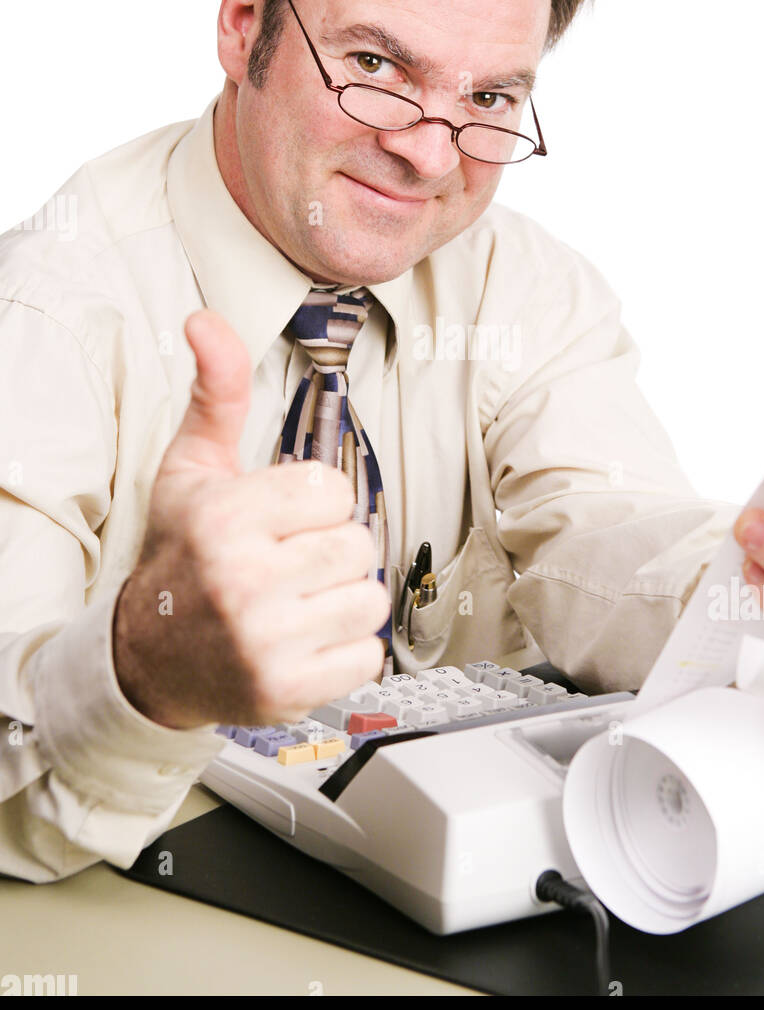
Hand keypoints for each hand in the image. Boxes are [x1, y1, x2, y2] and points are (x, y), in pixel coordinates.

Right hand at [112, 310, 388, 729]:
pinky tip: (304, 640)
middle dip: (332, 551)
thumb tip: (207, 320)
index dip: (313, 503)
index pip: (334, 489)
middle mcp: (243, 580)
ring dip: (343, 600)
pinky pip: (369, 655)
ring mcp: (266, 641)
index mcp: (225, 519)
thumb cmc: (180, 555)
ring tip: (297, 602)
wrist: (148, 659)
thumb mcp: (192, 467)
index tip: (280, 520)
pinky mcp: (288, 690)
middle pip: (358, 544)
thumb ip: (217, 392)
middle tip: (289, 564)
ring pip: (369, 599)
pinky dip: (346, 651)